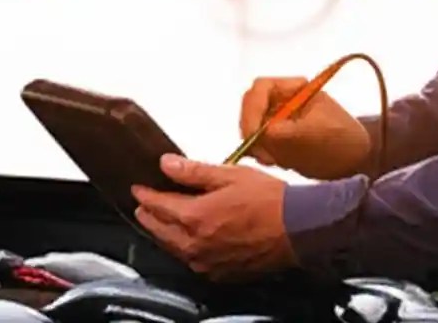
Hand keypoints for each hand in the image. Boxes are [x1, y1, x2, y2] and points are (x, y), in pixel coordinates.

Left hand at [132, 154, 295, 281]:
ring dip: (163, 234)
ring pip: (174, 249)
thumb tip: (166, 164)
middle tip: (142, 206)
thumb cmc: (269, 199)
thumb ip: (193, 172)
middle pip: (160, 231)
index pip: (158, 206)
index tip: (137, 189)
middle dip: (148, 216)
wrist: (299, 228)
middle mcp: (197, 244)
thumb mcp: (229, 175)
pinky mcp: (221, 273)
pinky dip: (183, 249)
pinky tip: (186, 241)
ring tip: (158, 222)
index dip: (145, 196)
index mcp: (195, 217)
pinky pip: (192, 262)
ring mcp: (208, 262)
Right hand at [239, 76, 369, 179]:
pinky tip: (277, 161)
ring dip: (258, 145)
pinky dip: (263, 153)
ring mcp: (276, 118)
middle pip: (250, 107)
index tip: (253, 134)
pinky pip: (257, 143)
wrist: (355, 161)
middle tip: (262, 152)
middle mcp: (281, 99)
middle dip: (252, 130)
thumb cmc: (342, 140)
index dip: (251, 108)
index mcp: (294, 88)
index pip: (260, 88)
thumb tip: (262, 133)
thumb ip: (287, 131)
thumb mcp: (316, 133)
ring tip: (276, 160)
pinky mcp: (275, 137)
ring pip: (251, 127)